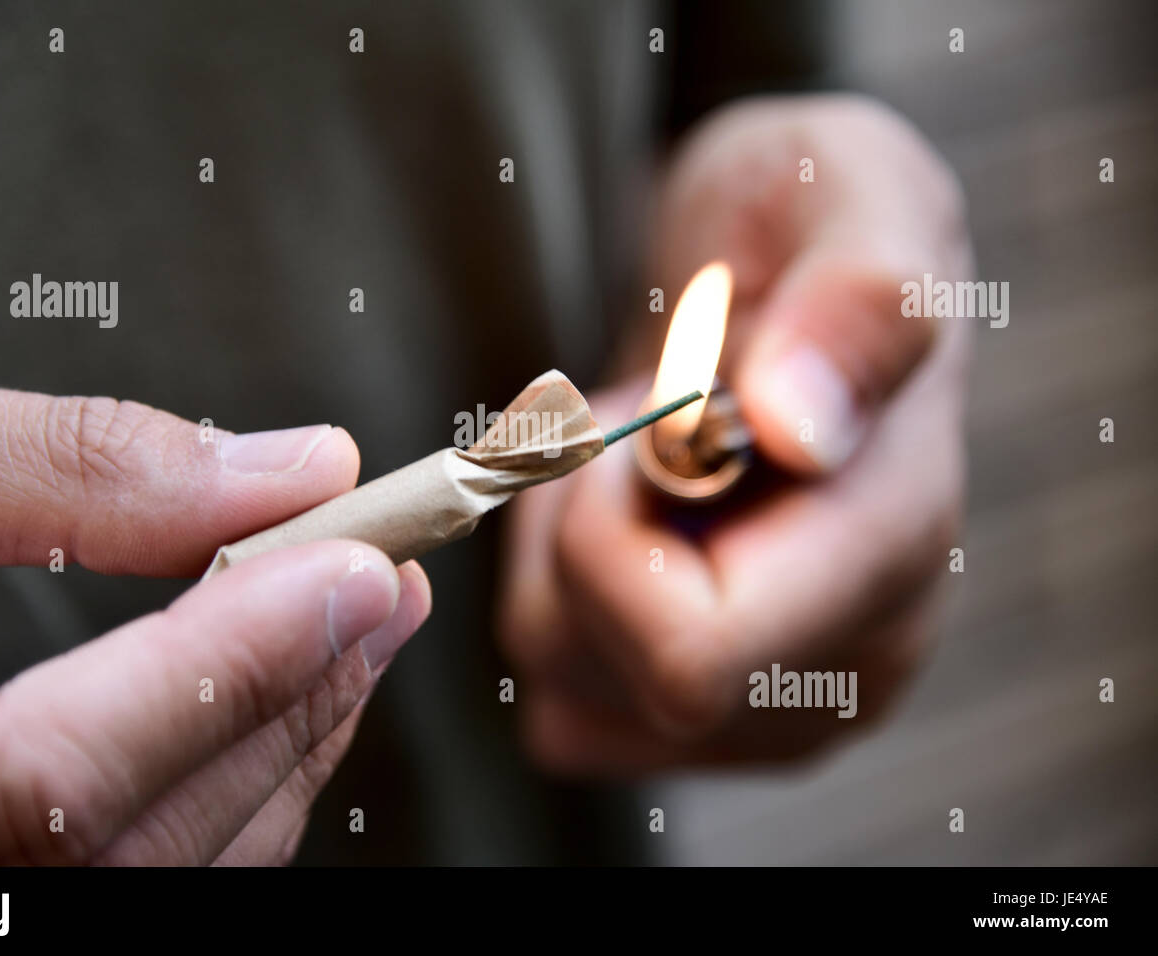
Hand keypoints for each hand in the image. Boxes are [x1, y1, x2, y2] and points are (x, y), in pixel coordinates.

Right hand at [0, 378, 429, 862]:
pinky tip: (277, 689)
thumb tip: (285, 469)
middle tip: (388, 574)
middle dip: (290, 697)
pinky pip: (140, 872)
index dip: (224, 670)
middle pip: (131, 844)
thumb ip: (63, 468)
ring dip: (282, 739)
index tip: (356, 560)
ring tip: (357, 618)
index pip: (46, 788)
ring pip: (159, 879)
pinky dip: (229, 779)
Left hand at [498, 95, 971, 773]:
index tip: (639, 418)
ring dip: (560, 554)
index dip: (607, 536)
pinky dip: (558, 603)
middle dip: (576, 534)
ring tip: (641, 463)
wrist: (777, 272)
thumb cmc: (814, 222)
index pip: (689, 655)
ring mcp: (776, 707)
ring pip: (564, 684)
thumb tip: (800, 427)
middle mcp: (850, 660)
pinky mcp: (705, 719)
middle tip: (637, 426)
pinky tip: (627, 525)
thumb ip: (854, 302)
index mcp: (891, 549)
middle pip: (609, 673)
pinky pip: (557, 702)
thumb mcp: (853, 190)